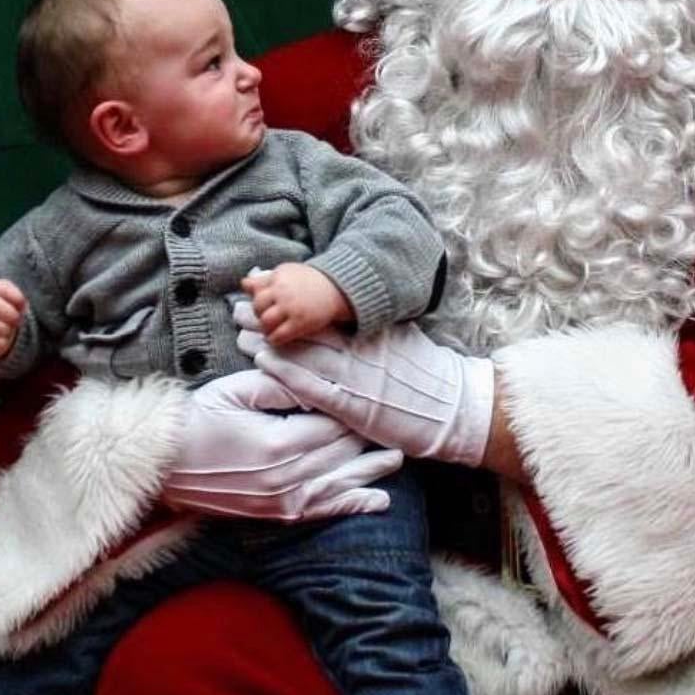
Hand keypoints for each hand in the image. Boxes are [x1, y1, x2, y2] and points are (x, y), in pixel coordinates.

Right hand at [0, 279, 27, 361]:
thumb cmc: (3, 305)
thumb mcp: (12, 296)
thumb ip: (20, 299)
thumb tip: (23, 307)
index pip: (3, 289)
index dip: (17, 298)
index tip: (23, 304)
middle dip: (11, 315)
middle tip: (17, 319)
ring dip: (3, 329)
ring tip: (8, 330)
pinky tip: (3, 340)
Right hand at [162, 368, 401, 519]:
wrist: (161, 464)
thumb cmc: (196, 419)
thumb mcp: (237, 389)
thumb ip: (283, 385)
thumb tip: (320, 382)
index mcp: (280, 442)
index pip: (334, 424)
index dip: (354, 411)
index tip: (372, 397)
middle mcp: (287, 477)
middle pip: (342, 452)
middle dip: (366, 437)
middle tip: (390, 422)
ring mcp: (283, 500)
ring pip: (341, 482)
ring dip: (372, 471)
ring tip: (398, 458)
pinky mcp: (276, 514)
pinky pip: (323, 511)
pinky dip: (353, 505)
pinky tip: (378, 502)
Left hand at [234, 312, 495, 467]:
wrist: (455, 408)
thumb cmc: (428, 375)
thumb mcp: (403, 339)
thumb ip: (375, 327)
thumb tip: (351, 314)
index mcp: (372, 330)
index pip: (324, 309)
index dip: (292, 297)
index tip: (267, 286)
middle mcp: (361, 348)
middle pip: (308, 326)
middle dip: (272, 314)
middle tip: (239, 302)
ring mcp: (357, 376)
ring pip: (304, 353)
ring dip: (269, 339)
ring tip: (240, 328)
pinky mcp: (355, 405)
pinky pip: (313, 386)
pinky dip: (286, 372)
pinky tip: (263, 360)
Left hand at [242, 263, 351, 345]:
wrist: (339, 289)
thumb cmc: (311, 281)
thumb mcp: (287, 273)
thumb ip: (265, 279)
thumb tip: (243, 283)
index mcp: (279, 277)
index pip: (256, 292)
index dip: (259, 302)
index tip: (266, 307)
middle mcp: (283, 291)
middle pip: (258, 307)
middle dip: (260, 315)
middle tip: (268, 320)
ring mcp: (291, 308)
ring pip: (265, 322)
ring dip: (265, 328)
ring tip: (271, 330)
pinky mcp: (300, 323)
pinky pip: (278, 336)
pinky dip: (274, 339)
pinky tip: (277, 339)